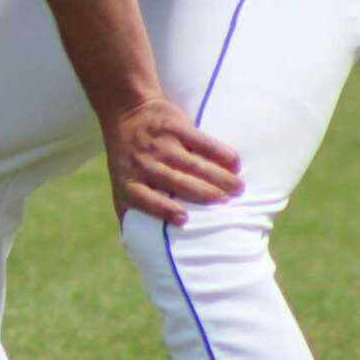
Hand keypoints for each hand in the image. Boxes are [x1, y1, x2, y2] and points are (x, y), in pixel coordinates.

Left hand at [104, 97, 243, 225]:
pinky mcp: (174, 125)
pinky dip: (220, 152)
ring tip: (238, 187)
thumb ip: (131, 210)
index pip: (144, 199)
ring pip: (193, 164)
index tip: (183, 218)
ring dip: (219, 177)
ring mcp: (160, 144)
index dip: (163, 209)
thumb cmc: (129, 157)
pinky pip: (201, 141)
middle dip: (205, 194)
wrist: (127, 110)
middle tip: (228, 203)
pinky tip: (234, 162)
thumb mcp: (121, 183)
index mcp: (130, 182)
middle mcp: (144, 164)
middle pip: (178, 182)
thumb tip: (140, 249)